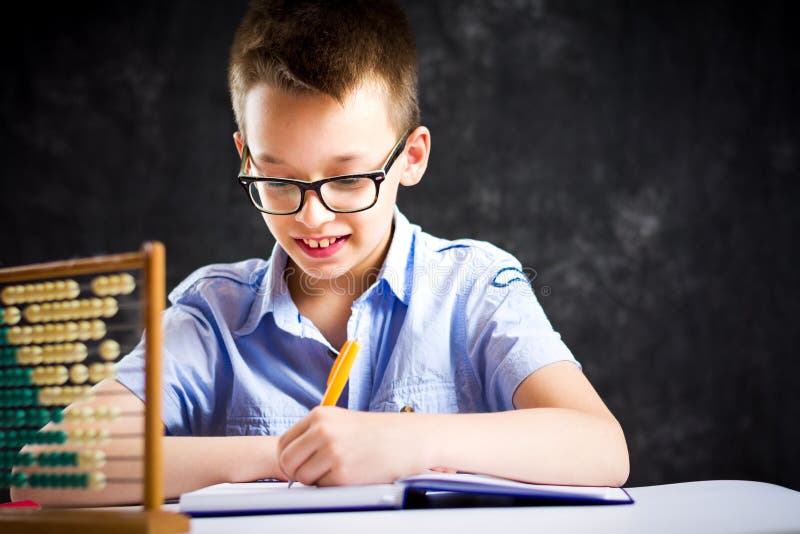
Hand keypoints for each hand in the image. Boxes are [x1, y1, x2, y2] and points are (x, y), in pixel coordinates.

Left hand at [277, 406, 418, 485]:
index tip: (299, 463)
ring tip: (336, 471)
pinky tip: (350, 474)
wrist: (407, 439)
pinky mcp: (342, 473)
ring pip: (302, 477)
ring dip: (314, 479)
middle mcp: (323, 431)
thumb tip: (289, 457)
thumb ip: (315, 433)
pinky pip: (321, 487)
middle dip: (296, 472)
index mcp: (320, 415)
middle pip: (287, 461)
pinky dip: (332, 485)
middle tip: (314, 473)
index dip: (288, 457)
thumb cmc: (376, 433)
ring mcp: (332, 452)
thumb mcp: (340, 421)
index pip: (284, 442)